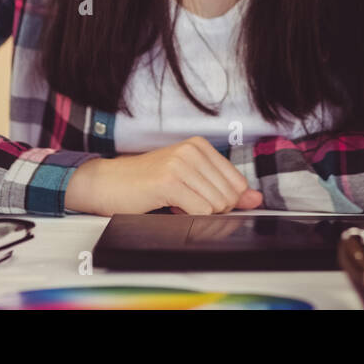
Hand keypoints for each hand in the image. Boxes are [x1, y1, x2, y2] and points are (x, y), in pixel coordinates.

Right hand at [65, 137, 262, 215]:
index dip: (223, 201)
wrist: (106, 183)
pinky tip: (168, 207)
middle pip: (230, 196)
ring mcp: (181, 163)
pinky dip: (187, 218)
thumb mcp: (189, 182)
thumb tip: (257, 199)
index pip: (238, 183)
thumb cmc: (145, 183)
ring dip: (197, 214)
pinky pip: (200, 211)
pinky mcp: (169, 181)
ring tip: (173, 203)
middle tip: (183, 203)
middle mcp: (193, 149)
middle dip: (211, 210)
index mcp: (200, 145)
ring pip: (217, 205)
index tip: (198, 198)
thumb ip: (225, 190)